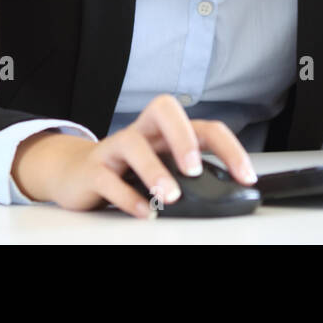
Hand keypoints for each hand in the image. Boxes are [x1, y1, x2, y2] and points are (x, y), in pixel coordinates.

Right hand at [11, 94, 257, 217]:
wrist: (76, 174)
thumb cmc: (129, 170)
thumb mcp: (162, 168)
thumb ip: (188, 176)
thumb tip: (229, 197)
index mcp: (167, 131)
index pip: (204, 126)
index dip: (229, 148)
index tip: (245, 177)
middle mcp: (143, 131)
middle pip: (164, 111)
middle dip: (183, 138)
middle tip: (195, 170)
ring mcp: (115, 148)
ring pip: (132, 143)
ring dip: (153, 170)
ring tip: (170, 196)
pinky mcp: (93, 170)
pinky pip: (108, 178)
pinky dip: (128, 197)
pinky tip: (144, 211)